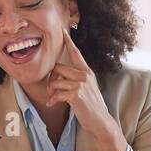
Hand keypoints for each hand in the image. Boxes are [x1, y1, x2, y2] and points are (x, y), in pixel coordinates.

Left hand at [44, 33, 126, 150]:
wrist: (100, 120)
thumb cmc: (91, 105)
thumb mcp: (87, 88)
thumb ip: (76, 79)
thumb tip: (59, 75)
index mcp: (86, 72)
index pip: (76, 53)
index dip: (68, 41)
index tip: (62, 31)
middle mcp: (84, 75)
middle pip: (58, 67)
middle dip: (50, 78)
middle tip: (50, 89)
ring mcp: (80, 84)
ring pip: (55, 80)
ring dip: (50, 90)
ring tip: (52, 97)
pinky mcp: (76, 95)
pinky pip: (56, 93)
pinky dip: (52, 99)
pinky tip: (52, 104)